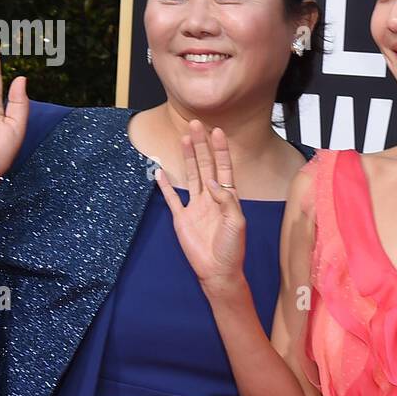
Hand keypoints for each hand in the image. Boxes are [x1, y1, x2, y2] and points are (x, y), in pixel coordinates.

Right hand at [156, 120, 247, 293]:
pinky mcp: (182, 218)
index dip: (220, 150)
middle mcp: (212, 198)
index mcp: (228, 198)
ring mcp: (195, 206)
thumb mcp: (236, 222)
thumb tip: (212, 183)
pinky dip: (165, 185)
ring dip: (187, 157)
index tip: (217, 131)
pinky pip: (171, 198)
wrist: (217, 271)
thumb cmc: (232, 248)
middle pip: (205, 165)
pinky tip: (160, 170)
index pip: (224, 167)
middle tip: (195, 125)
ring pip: (190, 176)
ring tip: (183, 139)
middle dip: (201, 146)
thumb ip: (226, 201)